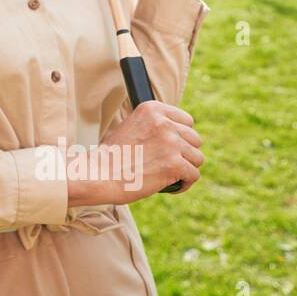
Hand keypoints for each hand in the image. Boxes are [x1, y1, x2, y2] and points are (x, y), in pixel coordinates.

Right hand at [67, 100, 202, 205]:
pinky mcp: (175, 164)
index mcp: (152, 109)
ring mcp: (171, 143)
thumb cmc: (111, 156)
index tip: (173, 148)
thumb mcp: (130, 126)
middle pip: (195, 140)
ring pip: (197, 158)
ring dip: (186, 169)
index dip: (182, 136)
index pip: (187, 120)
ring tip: (170, 176)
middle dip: (185, 154)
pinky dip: (184, 184)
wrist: (99, 174)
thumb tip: (177, 135)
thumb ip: (153, 126)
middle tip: (169, 164)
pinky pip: (193, 176)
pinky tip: (171, 186)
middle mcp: (164, 123)